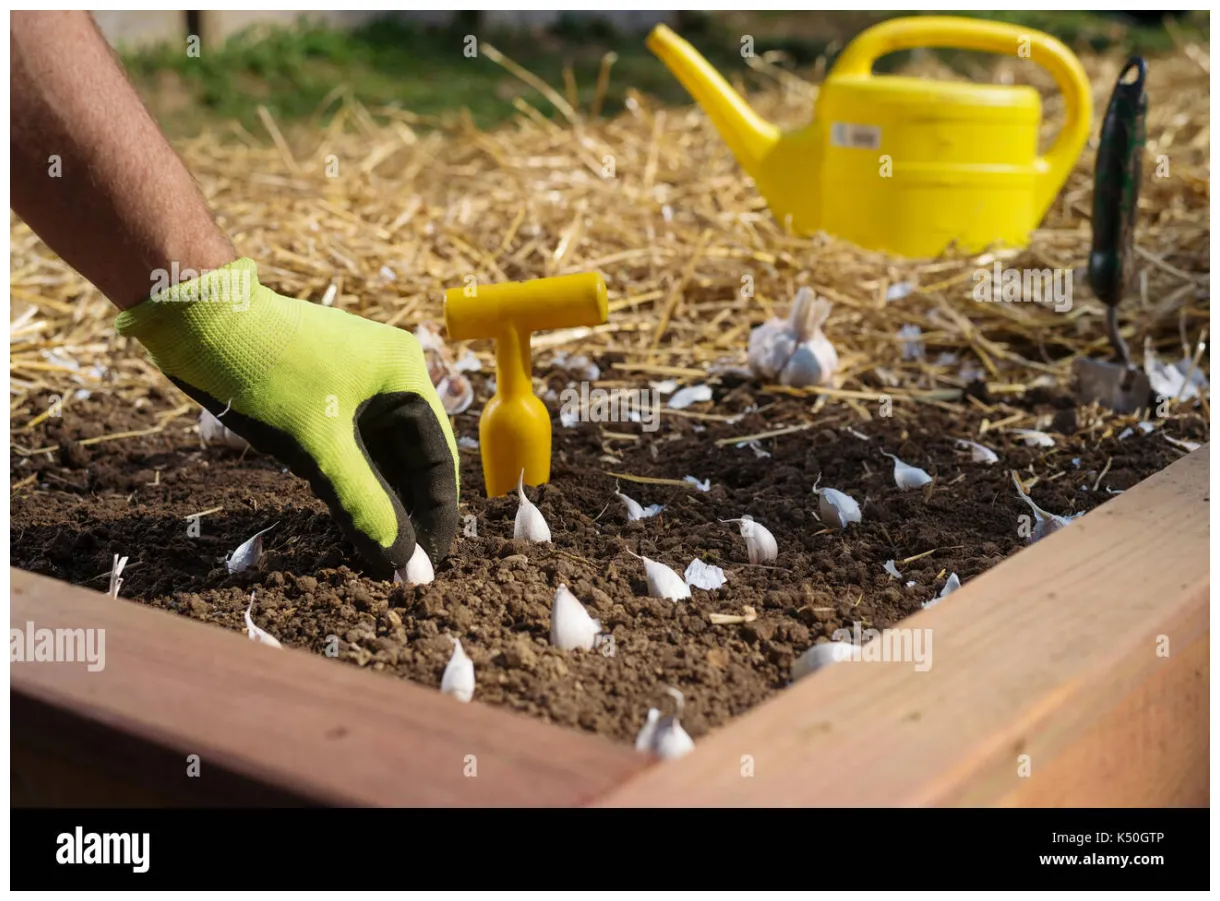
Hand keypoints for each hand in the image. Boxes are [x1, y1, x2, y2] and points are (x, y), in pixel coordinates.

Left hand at [116, 258, 458, 577]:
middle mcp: (391, 377)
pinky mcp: (327, 393)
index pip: (440, 458)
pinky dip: (352, 484)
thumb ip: (367, 509)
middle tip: (401, 568)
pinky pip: (353, 447)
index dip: (437, 515)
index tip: (429, 564)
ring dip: (379, 503)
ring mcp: (358, 383)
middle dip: (407, 513)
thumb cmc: (265, 372)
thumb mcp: (319, 448)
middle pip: (414, 459)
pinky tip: (349, 523)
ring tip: (376, 556)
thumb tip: (408, 568)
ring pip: (382, 457)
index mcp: (406, 376)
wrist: (194, 317)